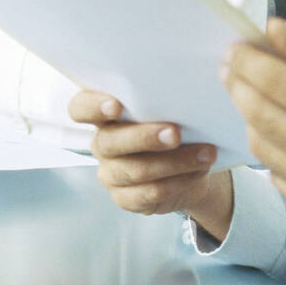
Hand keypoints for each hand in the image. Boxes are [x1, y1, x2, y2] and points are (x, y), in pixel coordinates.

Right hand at [68, 89, 233, 238]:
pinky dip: (179, 183)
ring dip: (175, 162)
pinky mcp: (126, 198)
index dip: (93, 106)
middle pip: (110, 141)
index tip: (116, 106)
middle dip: (145, 137)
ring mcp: (111, 173)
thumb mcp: (172, 108)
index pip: (80, 107)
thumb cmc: (179, 125)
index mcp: (104, 115)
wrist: (192, 166)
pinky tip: (198, 173)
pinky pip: (149, 194)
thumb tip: (193, 86)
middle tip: (175, 133)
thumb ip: (167, 98)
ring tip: (206, 153)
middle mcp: (102, 143)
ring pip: (136, 170)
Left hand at [220, 17, 285, 222]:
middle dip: (236, 84)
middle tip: (229, 66)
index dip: (247, 61)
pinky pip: (272, 170)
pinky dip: (269, 146)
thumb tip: (271, 28)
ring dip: (249, 115)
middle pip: (256, 112)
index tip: (233, 48)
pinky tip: (277, 128)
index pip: (273, 81)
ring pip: (258, 143)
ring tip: (252, 94)